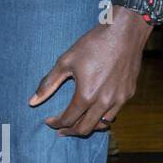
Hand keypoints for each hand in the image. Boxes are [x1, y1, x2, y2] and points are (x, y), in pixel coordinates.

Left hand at [30, 12, 150, 135]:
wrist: (125, 32)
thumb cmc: (94, 44)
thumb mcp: (66, 61)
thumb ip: (48, 84)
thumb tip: (32, 102)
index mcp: (86, 95)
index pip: (68, 119)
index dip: (55, 123)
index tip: (49, 121)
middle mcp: (104, 101)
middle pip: (85, 129)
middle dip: (70, 131)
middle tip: (61, 128)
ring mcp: (120, 98)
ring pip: (103, 124)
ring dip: (89, 125)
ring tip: (80, 121)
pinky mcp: (129, 93)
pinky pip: (115, 112)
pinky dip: (103, 115)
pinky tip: (97, 107)